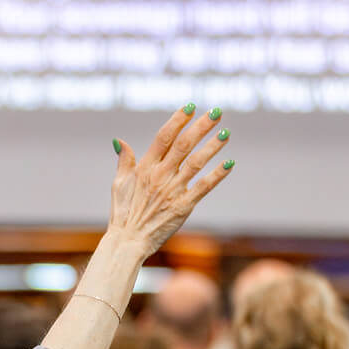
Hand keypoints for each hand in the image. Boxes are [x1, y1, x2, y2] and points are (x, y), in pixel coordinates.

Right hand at [110, 107, 233, 253]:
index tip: (191, 107)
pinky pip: (203, 187)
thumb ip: (124, 161)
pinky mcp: (183, 206)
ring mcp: (172, 191)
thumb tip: (119, 140)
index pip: (164, 137)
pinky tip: (230, 163)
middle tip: (217, 112)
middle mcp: (159, 176)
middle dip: (201, 126)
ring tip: (226, 132)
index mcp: (144, 168)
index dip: (178, 120)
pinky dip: (217, 175)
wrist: (128, 241)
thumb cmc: (123, 213)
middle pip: (183, 145)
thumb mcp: (118, 183)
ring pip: (196, 162)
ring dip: (212, 146)